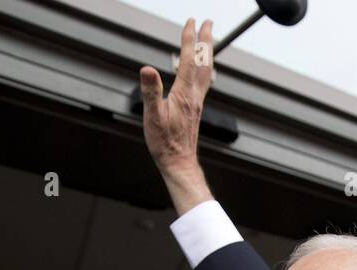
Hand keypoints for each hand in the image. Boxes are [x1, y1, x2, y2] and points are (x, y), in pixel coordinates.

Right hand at [140, 18, 214, 213]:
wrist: (178, 162)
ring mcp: (197, 103)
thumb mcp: (152, 116)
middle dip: (206, 40)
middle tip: (208, 22)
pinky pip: (203, 82)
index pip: (188, 60)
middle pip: (204, 62)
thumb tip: (147, 69)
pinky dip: (204, 69)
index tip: (191, 21)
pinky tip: (200, 71)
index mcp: (184, 94)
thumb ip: (151, 92)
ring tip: (208, 40)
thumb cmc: (164, 142)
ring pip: (206, 72)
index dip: (190, 39)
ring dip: (207, 53)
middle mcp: (194, 96)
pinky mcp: (195, 110)